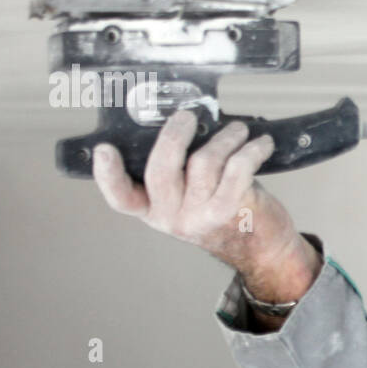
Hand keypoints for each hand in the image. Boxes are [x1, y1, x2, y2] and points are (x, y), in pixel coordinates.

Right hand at [92, 110, 321, 302]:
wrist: (262, 250)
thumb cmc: (225, 214)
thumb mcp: (190, 200)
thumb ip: (177, 172)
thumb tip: (180, 122)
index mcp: (153, 211)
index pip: (121, 198)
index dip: (108, 175)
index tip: (104, 149)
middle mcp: (171, 217)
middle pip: (161, 170)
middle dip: (174, 135)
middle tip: (188, 116)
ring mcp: (200, 215)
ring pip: (203, 161)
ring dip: (225, 138)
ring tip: (237, 131)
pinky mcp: (230, 209)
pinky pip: (237, 167)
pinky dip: (251, 149)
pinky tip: (261, 143)